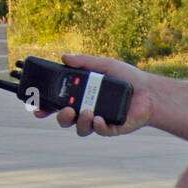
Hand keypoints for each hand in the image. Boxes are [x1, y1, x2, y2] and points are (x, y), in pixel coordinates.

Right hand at [33, 54, 153, 135]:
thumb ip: (84, 62)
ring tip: (87, 112)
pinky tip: (99, 119)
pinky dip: (98, 126)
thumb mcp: (104, 65)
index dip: (46, 107)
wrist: (150, 91)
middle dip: (61, 118)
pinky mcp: (112, 128)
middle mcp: (88, 110)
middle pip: (66, 120)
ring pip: (81, 129)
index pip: (59, 103)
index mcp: (82, 95)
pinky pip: (100, 131)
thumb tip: (64, 57)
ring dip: (80, 122)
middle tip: (66, 110)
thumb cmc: (128, 77)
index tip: (38, 108)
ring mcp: (99, 120)